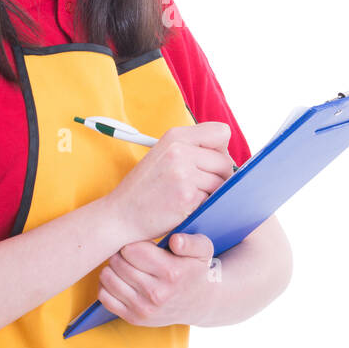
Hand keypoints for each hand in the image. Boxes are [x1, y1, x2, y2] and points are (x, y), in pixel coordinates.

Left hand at [97, 233, 217, 327]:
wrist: (199, 303)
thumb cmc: (196, 269)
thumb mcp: (203, 250)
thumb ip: (191, 242)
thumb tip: (175, 241)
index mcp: (172, 273)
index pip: (132, 249)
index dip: (134, 243)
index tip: (142, 245)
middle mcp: (156, 294)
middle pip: (117, 262)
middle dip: (122, 253)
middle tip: (133, 255)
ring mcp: (143, 309)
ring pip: (107, 277)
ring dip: (113, 268)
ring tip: (127, 266)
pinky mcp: (134, 319)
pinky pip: (104, 296)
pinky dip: (108, 285)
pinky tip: (121, 280)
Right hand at [103, 122, 234, 241]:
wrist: (120, 215)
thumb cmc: (145, 188)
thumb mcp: (164, 155)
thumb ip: (193, 148)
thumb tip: (227, 154)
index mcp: (175, 136)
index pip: (221, 132)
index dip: (220, 149)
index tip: (209, 161)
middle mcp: (179, 151)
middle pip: (225, 161)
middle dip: (219, 176)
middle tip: (200, 187)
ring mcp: (183, 174)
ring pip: (221, 183)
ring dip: (211, 194)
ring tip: (189, 197)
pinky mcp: (187, 197)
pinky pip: (213, 201)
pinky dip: (204, 207)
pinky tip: (186, 208)